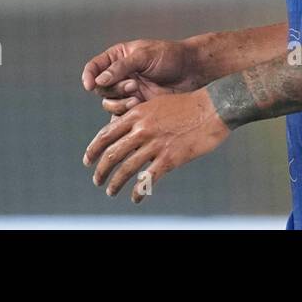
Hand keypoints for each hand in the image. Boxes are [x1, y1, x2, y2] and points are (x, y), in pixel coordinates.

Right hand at [81, 38, 198, 114]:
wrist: (192, 72)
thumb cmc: (171, 56)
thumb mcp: (145, 55)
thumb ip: (121, 67)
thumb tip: (99, 80)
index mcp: (118, 57)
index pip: (94, 67)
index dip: (88, 76)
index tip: (90, 85)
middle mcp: (120, 75)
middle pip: (100, 88)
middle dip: (114, 89)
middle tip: (133, 86)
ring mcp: (128, 92)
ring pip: (110, 103)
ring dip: (120, 104)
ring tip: (138, 98)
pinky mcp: (137, 107)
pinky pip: (122, 116)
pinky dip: (125, 117)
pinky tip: (136, 113)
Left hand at [83, 89, 229, 202]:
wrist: (213, 108)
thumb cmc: (186, 106)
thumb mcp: (156, 104)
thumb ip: (139, 117)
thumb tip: (123, 132)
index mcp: (137, 114)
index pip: (106, 134)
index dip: (93, 150)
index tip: (87, 161)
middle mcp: (142, 129)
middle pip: (111, 154)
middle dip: (100, 170)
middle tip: (97, 180)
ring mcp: (155, 144)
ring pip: (126, 169)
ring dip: (115, 183)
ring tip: (111, 191)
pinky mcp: (169, 158)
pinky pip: (147, 179)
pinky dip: (138, 191)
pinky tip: (135, 198)